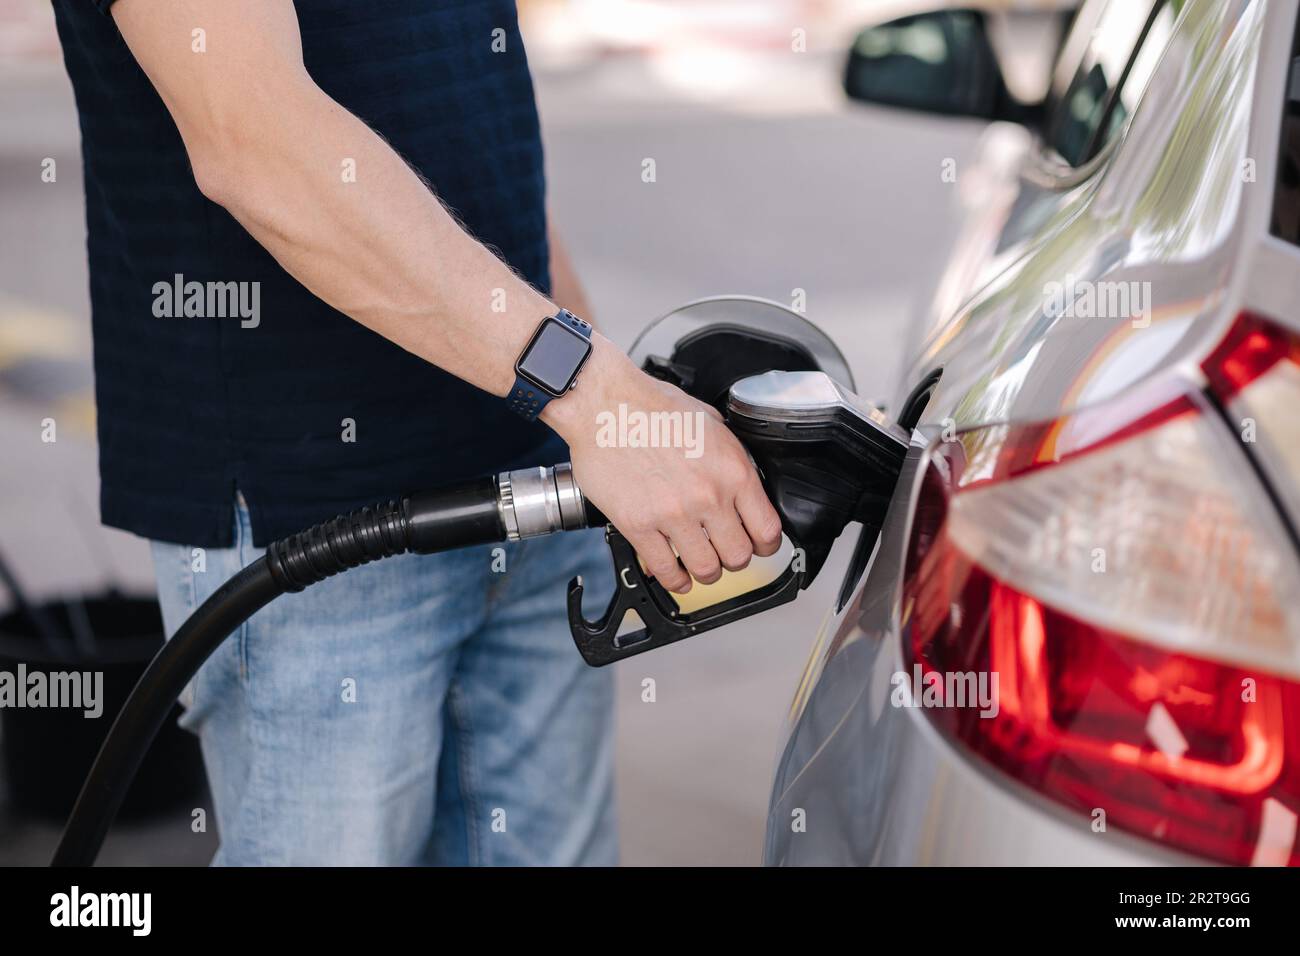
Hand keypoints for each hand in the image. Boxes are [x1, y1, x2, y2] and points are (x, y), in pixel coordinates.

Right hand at [543, 336, 782, 592]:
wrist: (604, 404)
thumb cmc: (651, 406)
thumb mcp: (711, 422)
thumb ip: (731, 457)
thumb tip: (743, 482)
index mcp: (732, 470)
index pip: (767, 530)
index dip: (766, 545)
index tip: (759, 545)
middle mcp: (708, 495)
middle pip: (739, 556)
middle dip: (735, 559)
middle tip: (726, 553)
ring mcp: (673, 513)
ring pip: (706, 569)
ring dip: (706, 572)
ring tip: (701, 566)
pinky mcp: (638, 525)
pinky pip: (665, 569)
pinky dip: (673, 579)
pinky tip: (675, 575)